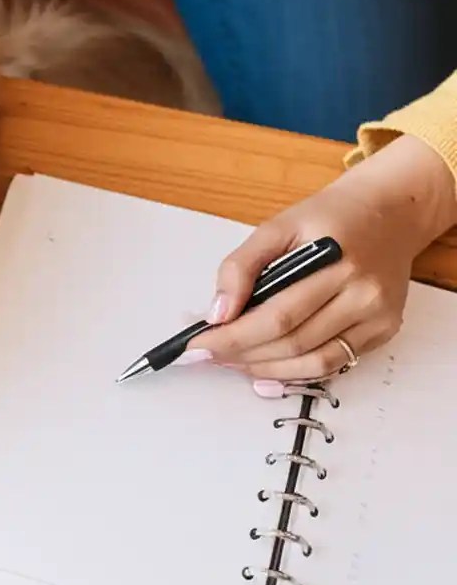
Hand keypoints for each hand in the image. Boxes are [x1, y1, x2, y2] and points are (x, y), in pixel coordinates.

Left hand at [189, 135, 456, 387]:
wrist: (389, 212)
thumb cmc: (328, 218)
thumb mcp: (277, 227)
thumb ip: (241, 267)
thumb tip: (217, 313)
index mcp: (336, 260)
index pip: (276, 314)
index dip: (232, 337)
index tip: (195, 347)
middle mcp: (363, 292)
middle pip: (292, 341)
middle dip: (241, 354)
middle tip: (207, 356)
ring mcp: (377, 316)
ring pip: (312, 361)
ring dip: (264, 369)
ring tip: (232, 362)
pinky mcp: (384, 330)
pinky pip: (334, 364)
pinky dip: (295, 373)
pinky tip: (266, 371)